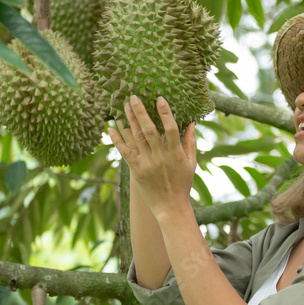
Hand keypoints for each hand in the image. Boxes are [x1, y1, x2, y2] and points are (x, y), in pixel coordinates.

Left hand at [108, 95, 196, 218]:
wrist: (170, 207)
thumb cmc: (182, 184)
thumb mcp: (191, 163)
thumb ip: (191, 142)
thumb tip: (192, 123)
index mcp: (175, 154)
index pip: (170, 129)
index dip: (165, 113)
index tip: (159, 98)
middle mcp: (160, 157)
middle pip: (148, 130)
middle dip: (140, 112)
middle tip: (133, 97)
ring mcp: (146, 164)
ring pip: (135, 138)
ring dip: (128, 121)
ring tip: (122, 107)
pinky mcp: (136, 171)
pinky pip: (124, 153)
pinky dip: (117, 140)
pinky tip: (111, 128)